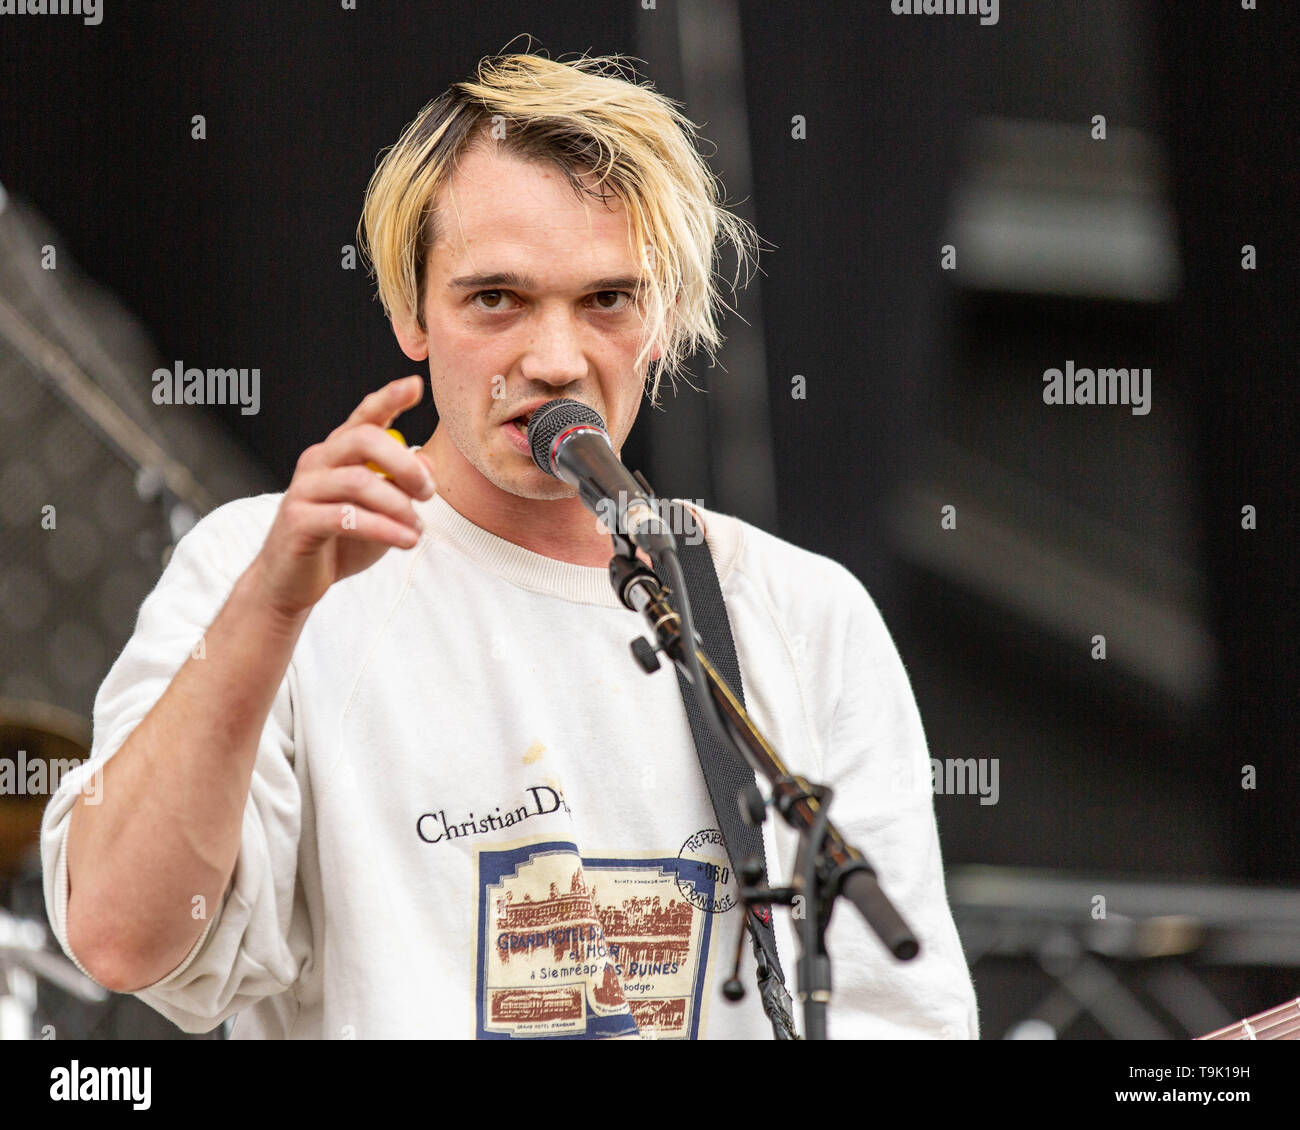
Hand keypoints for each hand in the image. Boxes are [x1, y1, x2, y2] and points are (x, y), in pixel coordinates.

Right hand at [251, 375, 434, 618]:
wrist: (293, 583)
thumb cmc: (341, 543)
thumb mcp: (382, 512)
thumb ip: (402, 486)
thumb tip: (427, 463)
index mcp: (338, 453)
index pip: (364, 417)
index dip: (389, 398)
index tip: (416, 385)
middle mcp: (317, 461)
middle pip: (364, 439)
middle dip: (405, 464)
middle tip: (429, 493)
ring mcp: (304, 489)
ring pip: (359, 481)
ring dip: (399, 506)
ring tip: (418, 530)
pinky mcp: (298, 520)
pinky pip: (348, 518)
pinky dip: (385, 529)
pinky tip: (407, 541)